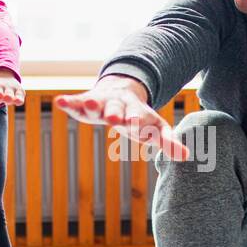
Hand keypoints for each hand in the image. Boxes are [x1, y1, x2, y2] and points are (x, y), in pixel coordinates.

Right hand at [53, 75, 190, 160]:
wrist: (122, 90)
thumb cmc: (139, 118)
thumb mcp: (155, 128)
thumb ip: (168, 142)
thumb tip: (187, 156)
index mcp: (138, 113)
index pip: (138, 118)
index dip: (137, 121)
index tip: (135, 124)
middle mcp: (120, 105)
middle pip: (117, 110)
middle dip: (115, 114)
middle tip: (113, 119)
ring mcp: (103, 102)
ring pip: (97, 103)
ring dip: (92, 104)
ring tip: (86, 104)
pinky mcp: (87, 101)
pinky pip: (77, 102)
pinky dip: (69, 102)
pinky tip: (59, 102)